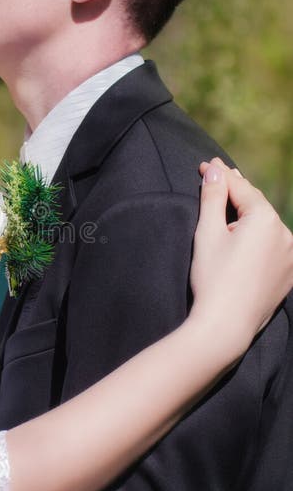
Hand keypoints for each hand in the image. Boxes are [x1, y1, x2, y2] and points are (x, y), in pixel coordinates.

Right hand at [189, 157, 292, 356]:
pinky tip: (244, 237)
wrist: (225, 326)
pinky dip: (259, 239)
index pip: (241, 189)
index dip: (222, 175)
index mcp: (266, 221)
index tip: (206, 164)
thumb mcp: (208, 233)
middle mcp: (286, 236)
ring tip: (229, 204)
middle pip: (257, 206)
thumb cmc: (212, 278)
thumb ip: (213, 197)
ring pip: (266, 227)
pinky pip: (273, 248)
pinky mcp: (289, 276)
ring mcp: (291, 258)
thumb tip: (214, 170)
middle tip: (218, 175)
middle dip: (237, 192)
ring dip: (248, 216)